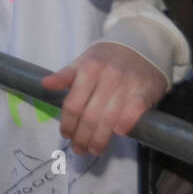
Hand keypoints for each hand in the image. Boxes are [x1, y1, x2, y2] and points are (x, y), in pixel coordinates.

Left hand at [42, 41, 168, 156]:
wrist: (141, 44)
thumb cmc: (107, 57)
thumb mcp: (83, 61)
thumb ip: (65, 75)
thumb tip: (45, 84)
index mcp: (88, 69)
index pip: (73, 103)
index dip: (68, 123)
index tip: (66, 135)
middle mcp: (107, 76)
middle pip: (90, 114)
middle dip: (82, 136)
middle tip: (79, 149)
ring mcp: (128, 83)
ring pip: (110, 117)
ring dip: (101, 138)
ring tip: (94, 150)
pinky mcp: (147, 89)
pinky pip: (136, 109)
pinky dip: (126, 122)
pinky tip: (118, 133)